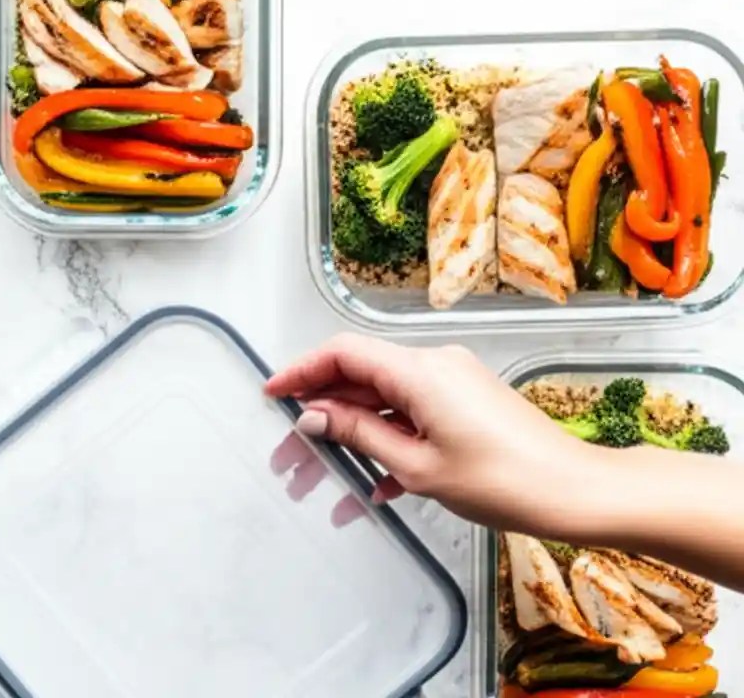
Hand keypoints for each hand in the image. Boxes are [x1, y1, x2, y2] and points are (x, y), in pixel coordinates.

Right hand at [264, 334, 603, 534]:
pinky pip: (410, 412)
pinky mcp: (464, 403)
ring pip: (383, 399)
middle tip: (292, 448)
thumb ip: (361, 435)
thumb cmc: (505, 481)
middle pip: (360, 375)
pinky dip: (387, 439)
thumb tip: (316, 416)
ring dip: (352, 433)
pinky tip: (374, 483)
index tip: (274, 393)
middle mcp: (435, 365)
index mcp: (420, 372)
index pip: (343, 353)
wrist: (573, 492)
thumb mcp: (417, 466)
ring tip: (325, 474)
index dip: (302, 370)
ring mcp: (451, 383)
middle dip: (322, 411)